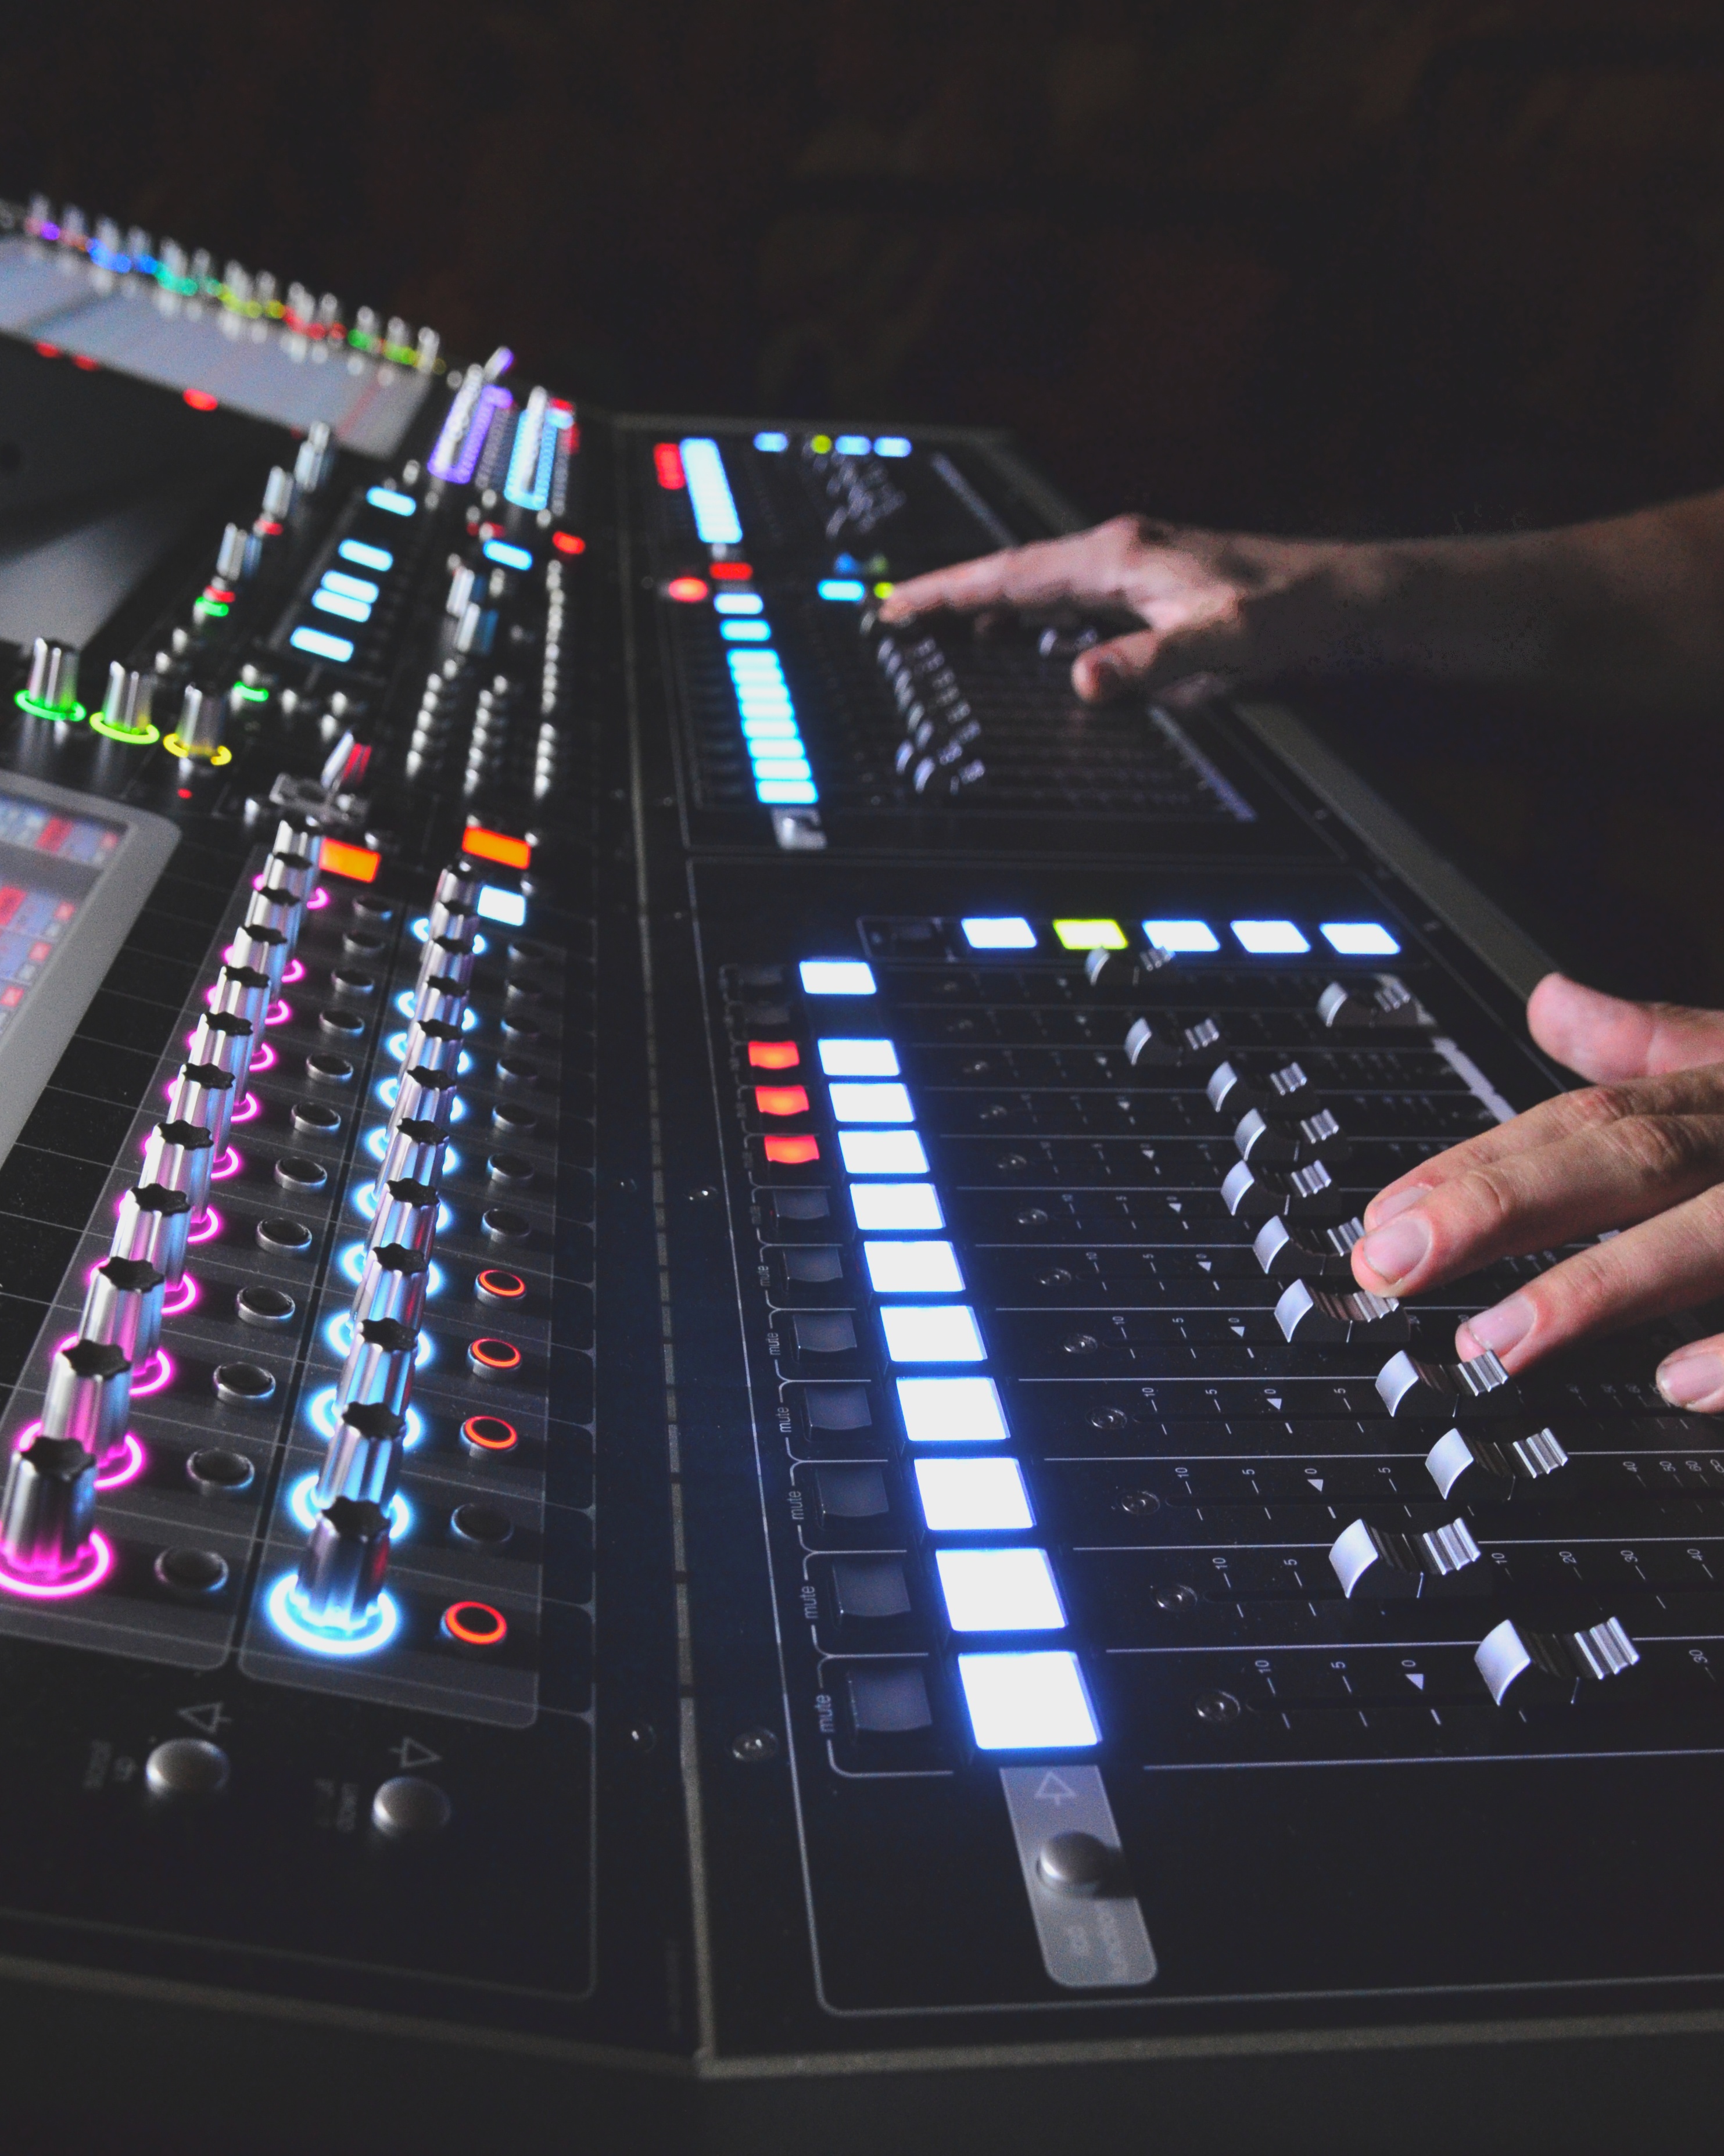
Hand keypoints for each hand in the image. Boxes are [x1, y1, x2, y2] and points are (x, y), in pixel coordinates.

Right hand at [877, 515, 1385, 704]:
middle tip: (895, 616)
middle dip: (951, 594)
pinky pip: (1072, 598)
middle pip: (1014, 572)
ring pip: (1041, 584)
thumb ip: (1151, 660)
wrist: (1354, 599)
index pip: (1012, 575)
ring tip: (943, 627)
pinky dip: (1035, 614)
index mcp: (1122, 555)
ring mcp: (1138, 565)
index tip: (894, 606)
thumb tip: (1081, 681)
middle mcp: (1122, 551)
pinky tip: (1033, 637)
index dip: (948, 593)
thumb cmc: (1299, 612)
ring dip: (990, 604)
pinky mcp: (1156, 586)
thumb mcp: (1225, 640)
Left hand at [1349, 973, 1723, 1410]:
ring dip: (1599, 1284)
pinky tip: (1679, 1385)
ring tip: (1500, 1340)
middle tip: (1396, 1262)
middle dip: (1503, 1207)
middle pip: (1627, 1157)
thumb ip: (1655, 1043)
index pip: (1586, 1120)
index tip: (1383, 1216)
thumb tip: (1550, 1000)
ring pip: (1711, 1229)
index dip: (1479, 1164)